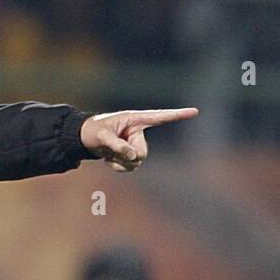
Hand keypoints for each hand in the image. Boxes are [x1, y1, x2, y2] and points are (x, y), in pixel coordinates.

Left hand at [80, 108, 198, 171]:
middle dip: (127, 156)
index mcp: (136, 120)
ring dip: (120, 162)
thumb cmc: (93, 131)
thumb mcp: (102, 137)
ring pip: (137, 163)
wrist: (85, 139)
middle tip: (112, 150)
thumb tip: (133, 157)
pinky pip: (130, 168)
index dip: (178, 115)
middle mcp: (139, 132)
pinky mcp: (131, 155)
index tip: (195, 111)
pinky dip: (118, 167)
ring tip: (108, 153)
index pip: (160, 117)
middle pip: (143, 153)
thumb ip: (118, 146)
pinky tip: (109, 159)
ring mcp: (135, 144)